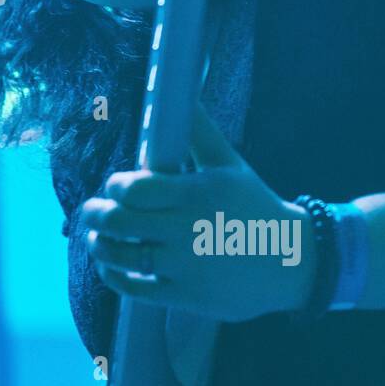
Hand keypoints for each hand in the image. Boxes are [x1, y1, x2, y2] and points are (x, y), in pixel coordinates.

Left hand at [79, 103, 315, 322]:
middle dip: (95, 212)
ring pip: (120, 254)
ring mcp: (184, 265)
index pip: (134, 188)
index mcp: (196, 193)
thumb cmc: (254, 206)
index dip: (116, 185)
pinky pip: (134, 287)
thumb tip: (181, 91)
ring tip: (96, 236)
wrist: (292, 261)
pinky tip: (110, 265)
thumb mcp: (230, 164)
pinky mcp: (184, 295)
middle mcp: (187, 229)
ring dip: (99, 243)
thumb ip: (199, 131)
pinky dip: (113, 275)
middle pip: (118, 220)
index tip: (117, 186)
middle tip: (92, 209)